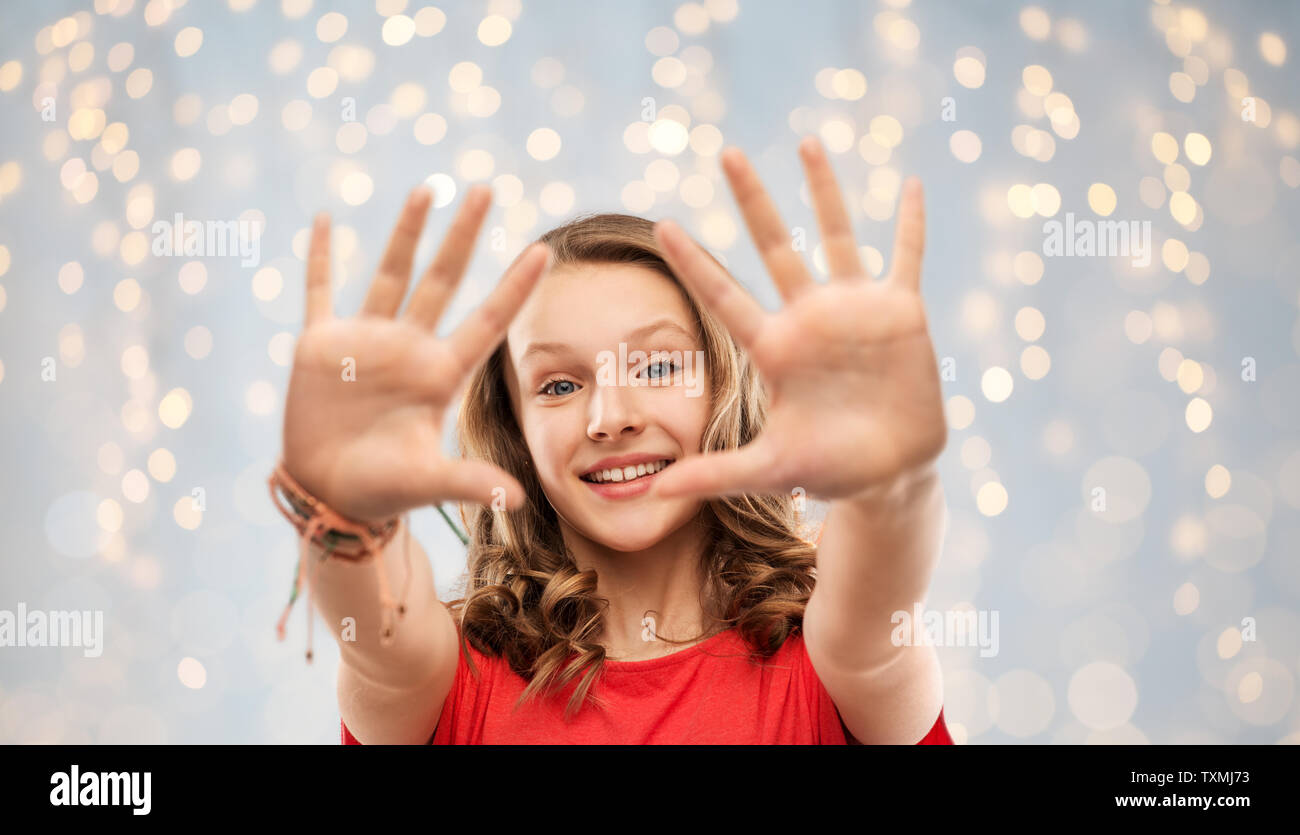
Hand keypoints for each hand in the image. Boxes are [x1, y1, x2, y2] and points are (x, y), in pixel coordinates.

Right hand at [281, 185, 549, 523]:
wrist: (330, 494)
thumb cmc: (383, 490)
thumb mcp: (428, 483)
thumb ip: (469, 483)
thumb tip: (519, 499)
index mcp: (439, 375)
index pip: (487, 321)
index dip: (514, 287)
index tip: (543, 250)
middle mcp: (409, 348)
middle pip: (443, 279)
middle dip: (463, 235)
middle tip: (486, 189)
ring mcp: (366, 341)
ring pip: (391, 274)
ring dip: (406, 232)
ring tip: (426, 188)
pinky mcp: (321, 345)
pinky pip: (320, 291)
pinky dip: (321, 258)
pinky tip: (326, 219)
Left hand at [648, 136, 945, 501]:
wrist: (891, 472)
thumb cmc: (828, 469)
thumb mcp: (772, 470)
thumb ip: (717, 475)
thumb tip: (655, 494)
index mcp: (774, 348)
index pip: (724, 296)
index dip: (694, 262)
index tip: (661, 225)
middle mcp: (809, 317)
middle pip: (774, 246)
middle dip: (751, 199)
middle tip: (726, 152)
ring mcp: (854, 310)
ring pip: (835, 235)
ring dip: (823, 190)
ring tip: (806, 141)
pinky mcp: (900, 313)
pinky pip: (906, 257)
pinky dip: (909, 225)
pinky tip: (911, 186)